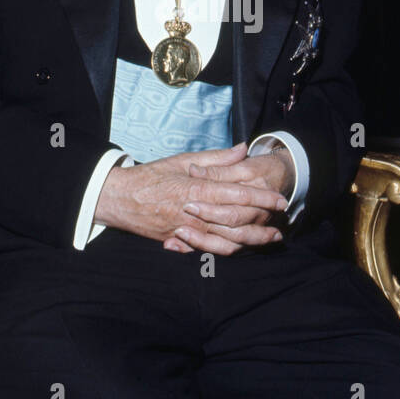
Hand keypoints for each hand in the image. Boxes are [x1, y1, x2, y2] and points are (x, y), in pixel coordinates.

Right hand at [94, 142, 287, 256]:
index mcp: (196, 189)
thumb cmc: (150, 176)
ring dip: (251, 242)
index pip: (237, 195)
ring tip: (269, 239)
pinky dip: (229, 249)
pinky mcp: (179, 242)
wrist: (118, 198)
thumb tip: (242, 149)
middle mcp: (194, 213)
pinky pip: (208, 249)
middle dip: (263, 223)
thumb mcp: (181, 160)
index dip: (261, 198)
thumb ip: (215, 158)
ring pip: (226, 241)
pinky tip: (242, 247)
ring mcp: (186, 231)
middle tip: (281, 222)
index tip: (279, 200)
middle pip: (236, 222)